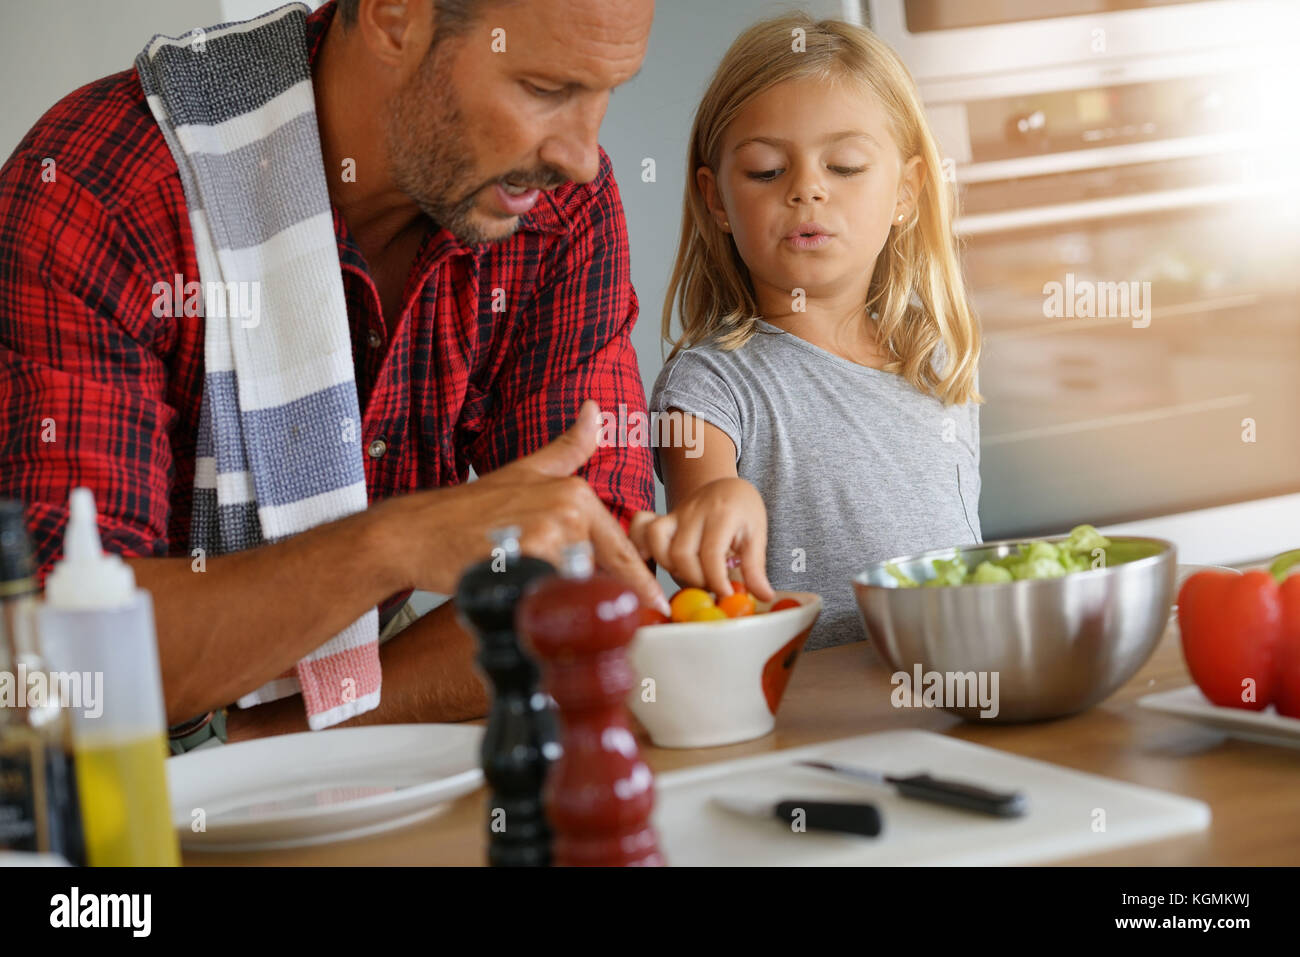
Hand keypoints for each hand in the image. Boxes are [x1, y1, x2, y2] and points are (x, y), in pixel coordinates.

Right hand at [375, 400, 668, 612]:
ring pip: (577, 588)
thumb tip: (595, 412)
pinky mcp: (526, 559)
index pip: (621, 550)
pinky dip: (538, 606)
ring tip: (526, 589)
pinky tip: (516, 596)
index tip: (653, 606)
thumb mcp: (525, 472)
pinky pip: (551, 598)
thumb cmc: (466, 512)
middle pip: (601, 574)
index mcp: (577, 494)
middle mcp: (569, 509)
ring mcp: (548, 533)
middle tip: (563, 598)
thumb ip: (567, 449)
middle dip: (591, 596)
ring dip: (560, 601)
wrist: (415, 533)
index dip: (637, 584)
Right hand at [628, 477, 772, 601]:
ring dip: (671, 568)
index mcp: (721, 514)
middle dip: (695, 578)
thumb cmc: (743, 511)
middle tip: (712, 585)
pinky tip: (657, 563)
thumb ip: (756, 567)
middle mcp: (694, 512)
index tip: (725, 594)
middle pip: (681, 553)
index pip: (711, 553)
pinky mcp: (663, 519)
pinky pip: (642, 529)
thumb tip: (764, 597)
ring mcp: (674, 514)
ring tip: (692, 575)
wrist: (727, 488)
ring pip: (657, 543)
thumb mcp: (757, 535)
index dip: (716, 580)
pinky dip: (643, 547)